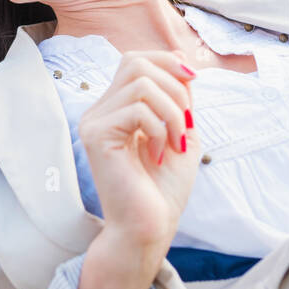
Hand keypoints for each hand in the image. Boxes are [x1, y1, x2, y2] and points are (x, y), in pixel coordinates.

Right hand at [78, 50, 199, 254]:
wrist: (149, 228)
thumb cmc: (162, 189)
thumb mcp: (179, 131)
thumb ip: (177, 97)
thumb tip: (181, 62)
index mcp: (115, 109)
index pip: (135, 60)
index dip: (167, 61)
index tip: (194, 82)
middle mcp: (99, 111)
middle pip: (135, 62)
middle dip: (174, 87)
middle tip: (185, 124)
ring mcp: (94, 122)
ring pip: (141, 83)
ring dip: (172, 111)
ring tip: (176, 142)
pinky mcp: (96, 135)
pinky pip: (137, 108)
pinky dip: (160, 127)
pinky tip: (160, 153)